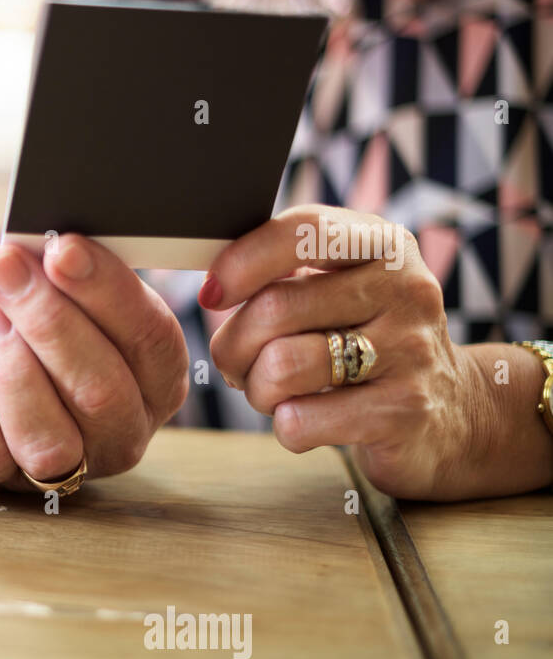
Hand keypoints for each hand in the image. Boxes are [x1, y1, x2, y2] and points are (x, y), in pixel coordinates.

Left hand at [0, 235, 188, 489]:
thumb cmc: (18, 318)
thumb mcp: (48, 280)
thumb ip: (59, 266)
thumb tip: (44, 246)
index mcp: (155, 376)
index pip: (152, 339)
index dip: (109, 292)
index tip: (63, 248)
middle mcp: (121, 431)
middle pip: (101, 391)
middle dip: (49, 323)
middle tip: (5, 269)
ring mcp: (63, 467)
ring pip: (48, 437)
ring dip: (9, 365)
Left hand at [202, 204, 552, 499]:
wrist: (446, 414)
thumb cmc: (362, 344)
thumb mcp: (336, 293)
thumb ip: (282, 275)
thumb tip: (212, 287)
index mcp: (380, 245)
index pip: (302, 231)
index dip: (241, 263)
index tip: (212, 294)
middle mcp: (404, 289)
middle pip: (274, 308)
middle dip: (235, 346)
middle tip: (240, 365)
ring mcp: (411, 350)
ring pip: (282, 366)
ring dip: (257, 390)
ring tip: (274, 393)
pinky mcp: (405, 411)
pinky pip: (301, 420)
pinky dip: (286, 427)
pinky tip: (308, 421)